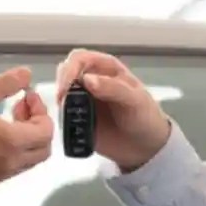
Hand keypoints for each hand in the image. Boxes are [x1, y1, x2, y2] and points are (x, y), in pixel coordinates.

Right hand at [0, 66, 53, 187]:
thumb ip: (5, 84)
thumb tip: (26, 74)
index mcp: (11, 142)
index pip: (46, 131)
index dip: (41, 110)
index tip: (26, 96)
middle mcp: (10, 163)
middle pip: (42, 149)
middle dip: (37, 126)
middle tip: (20, 108)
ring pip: (28, 160)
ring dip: (26, 139)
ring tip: (5, 120)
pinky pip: (12, 168)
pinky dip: (13, 152)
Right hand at [56, 49, 170, 171]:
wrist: (145, 146)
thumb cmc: (145, 116)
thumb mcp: (135, 100)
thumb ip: (113, 88)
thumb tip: (87, 79)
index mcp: (106, 68)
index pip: (80, 58)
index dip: (70, 69)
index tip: (68, 87)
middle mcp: (91, 80)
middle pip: (65, 72)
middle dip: (61, 84)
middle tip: (64, 102)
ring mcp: (83, 99)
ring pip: (61, 92)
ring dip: (60, 101)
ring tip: (67, 115)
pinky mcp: (78, 118)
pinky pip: (62, 113)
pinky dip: (60, 117)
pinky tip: (68, 124)